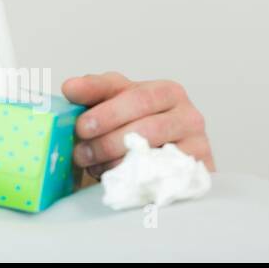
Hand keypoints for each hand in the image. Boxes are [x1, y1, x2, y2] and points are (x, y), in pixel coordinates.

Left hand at [61, 72, 214, 180]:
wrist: (166, 156)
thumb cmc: (137, 122)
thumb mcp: (115, 101)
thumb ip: (93, 91)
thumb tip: (70, 87)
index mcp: (166, 91)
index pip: (136, 96)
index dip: (106, 112)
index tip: (81, 126)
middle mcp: (188, 115)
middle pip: (145, 127)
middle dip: (106, 141)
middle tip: (81, 152)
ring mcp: (198, 145)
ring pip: (154, 154)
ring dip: (116, 162)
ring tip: (93, 166)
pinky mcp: (198, 173)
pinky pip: (164, 178)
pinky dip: (136, 180)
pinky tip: (117, 179)